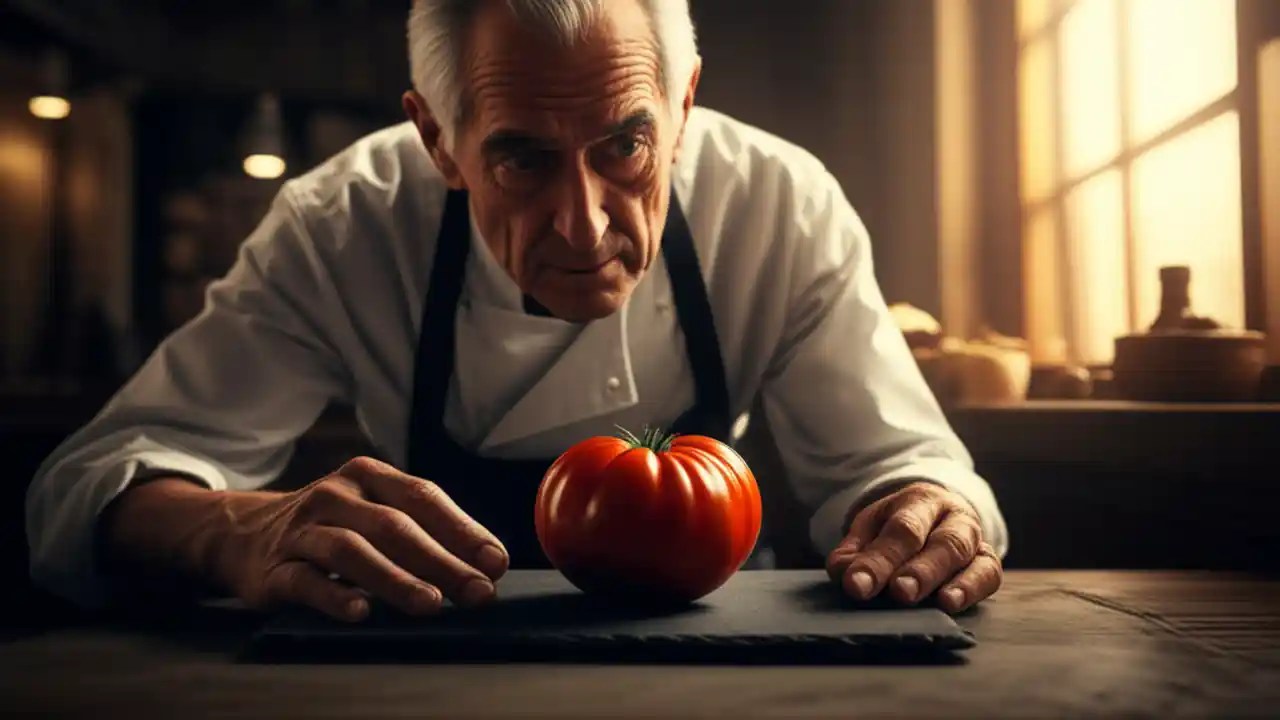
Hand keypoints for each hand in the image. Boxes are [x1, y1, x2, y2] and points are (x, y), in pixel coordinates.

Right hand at [214, 456, 508, 621]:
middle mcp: (336, 496)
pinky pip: (306, 581)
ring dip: (395, 578)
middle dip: (441, 561)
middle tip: (477, 591)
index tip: (496, 562)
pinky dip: (335, 595)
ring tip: (430, 603)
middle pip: (394, 526)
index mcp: (369, 477)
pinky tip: (361, 611)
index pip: (423, 497)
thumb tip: (490, 563)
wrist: (244, 532)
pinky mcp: (274, 568)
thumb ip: (425, 532)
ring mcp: (302, 530)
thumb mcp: (374, 511)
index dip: (462, 530)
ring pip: (352, 551)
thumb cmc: (333, 525)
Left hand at [824, 482, 1001, 612]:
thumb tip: (843, 573)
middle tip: (901, 592)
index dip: (878, 560)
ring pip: (964, 555)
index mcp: (918, 501)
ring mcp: (973, 538)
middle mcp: (951, 516)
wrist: (937, 513)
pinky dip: (973, 589)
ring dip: (951, 581)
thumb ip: (855, 550)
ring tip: (941, 603)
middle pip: (939, 541)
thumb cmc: (898, 524)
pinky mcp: (987, 561)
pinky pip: (988, 574)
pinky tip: (954, 605)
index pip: (900, 529)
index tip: (856, 585)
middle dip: (920, 570)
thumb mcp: (872, 528)